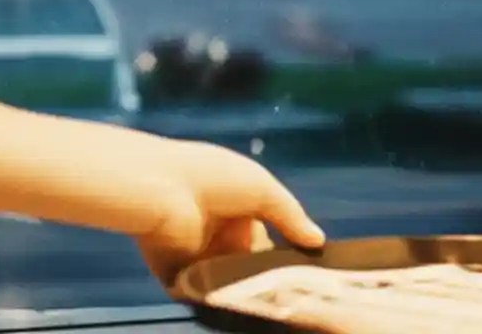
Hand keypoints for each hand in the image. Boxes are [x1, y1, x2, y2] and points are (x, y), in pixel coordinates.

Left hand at [134, 140, 325, 285]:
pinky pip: (202, 295)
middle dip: (266, 277)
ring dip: (246, 290)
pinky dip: (218, 301)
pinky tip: (240, 303)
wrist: (162, 190)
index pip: (266, 242)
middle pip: (250, 265)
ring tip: (270, 300)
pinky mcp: (177, 276)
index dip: (284, 255)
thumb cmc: (214, 178)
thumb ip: (290, 217)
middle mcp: (219, 235)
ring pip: (229, 283)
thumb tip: (320, 241)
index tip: (305, 271)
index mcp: (237, 211)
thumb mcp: (263, 190)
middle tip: (291, 292)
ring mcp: (198, 257)